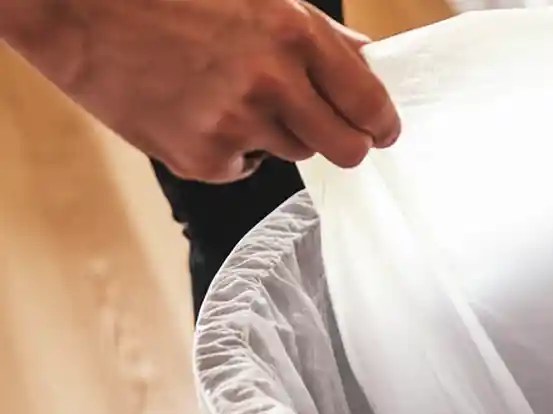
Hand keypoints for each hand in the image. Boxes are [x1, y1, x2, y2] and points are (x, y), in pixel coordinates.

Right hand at [2, 0, 399, 182]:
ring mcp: (236, 124)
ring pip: (293, 154)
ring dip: (275, 134)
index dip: (382, 126)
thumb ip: (323, 38)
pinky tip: (194, 110)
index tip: (382, 132)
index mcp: (295, 35)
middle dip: (345, 144)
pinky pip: (242, 168)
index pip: (371, 105)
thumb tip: (372, 62)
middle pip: (347, 149)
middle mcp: (272, 82)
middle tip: (324, 131)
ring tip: (227, 93)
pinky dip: (227, 149)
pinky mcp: (202, 158)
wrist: (79, 10)